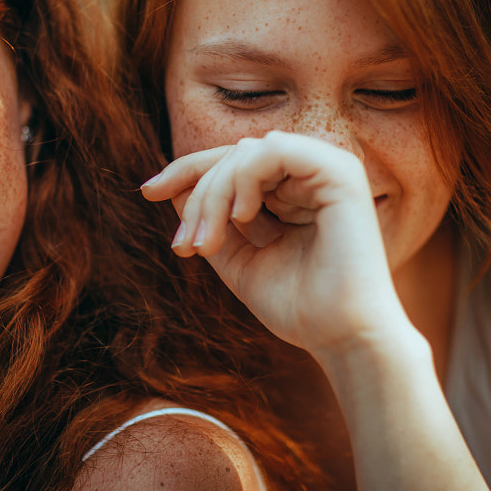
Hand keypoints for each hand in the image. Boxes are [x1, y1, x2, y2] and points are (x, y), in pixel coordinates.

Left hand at [142, 131, 407, 355]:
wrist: (343, 339)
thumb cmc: (299, 307)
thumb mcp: (239, 259)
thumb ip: (212, 222)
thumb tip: (172, 187)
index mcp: (294, 188)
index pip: (232, 162)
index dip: (187, 172)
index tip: (148, 192)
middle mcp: (312, 171)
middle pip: (232, 155)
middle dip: (196, 195)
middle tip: (185, 246)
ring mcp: (328, 167)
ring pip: (245, 153)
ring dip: (213, 194)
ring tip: (207, 244)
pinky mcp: (339, 171)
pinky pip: (273, 151)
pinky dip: (244, 179)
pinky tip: (242, 217)